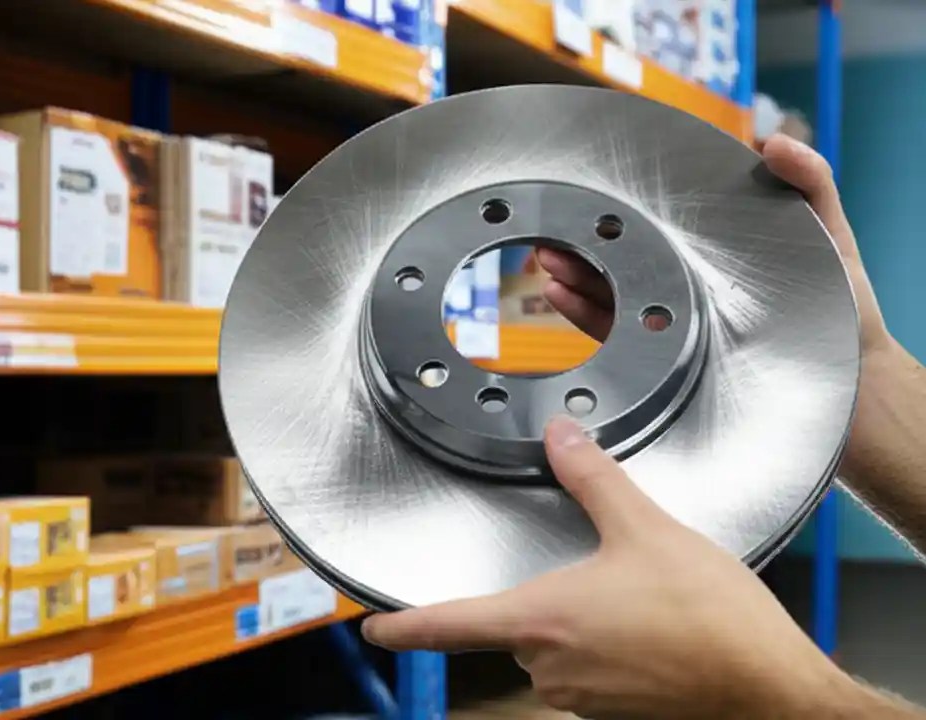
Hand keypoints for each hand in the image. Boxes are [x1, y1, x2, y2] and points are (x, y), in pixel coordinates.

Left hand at [361, 417, 864, 718]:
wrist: (769, 690)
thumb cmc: (710, 620)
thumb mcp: (646, 530)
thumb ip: (594, 481)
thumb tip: (561, 439)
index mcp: (542, 620)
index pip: (446, 625)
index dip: (401, 628)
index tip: (370, 628)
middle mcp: (549, 666)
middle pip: (512, 624)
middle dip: (543, 595)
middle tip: (599, 574)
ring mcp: (578, 695)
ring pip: (553, 646)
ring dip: (579, 620)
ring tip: (638, 600)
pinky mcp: (610, 709)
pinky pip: (586, 669)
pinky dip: (604, 644)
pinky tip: (648, 627)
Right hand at [536, 134, 890, 356]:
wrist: (851, 383)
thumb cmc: (844, 309)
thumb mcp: (830, 234)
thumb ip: (810, 182)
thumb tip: (771, 143)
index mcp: (714, 255)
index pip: (661, 225)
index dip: (624, 209)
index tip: (592, 193)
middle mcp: (688, 284)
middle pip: (625, 255)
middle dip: (583, 239)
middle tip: (551, 224)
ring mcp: (673, 320)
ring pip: (611, 291)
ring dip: (574, 273)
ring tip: (547, 255)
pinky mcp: (664, 359)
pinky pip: (613, 330)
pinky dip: (581, 312)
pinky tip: (559, 294)